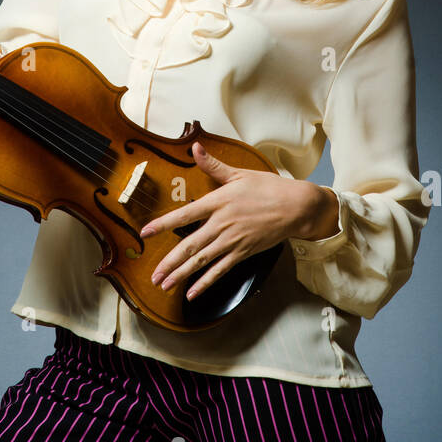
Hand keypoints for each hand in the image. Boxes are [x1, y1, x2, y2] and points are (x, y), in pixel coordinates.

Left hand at [140, 142, 338, 300]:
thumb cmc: (268, 188)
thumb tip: (195, 147)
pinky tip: (192, 293)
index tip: (145, 233)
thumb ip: (213, 165)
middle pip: (190, 246)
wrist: (295, 207)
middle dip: (168, 262)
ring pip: (201, 261)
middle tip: (153, 274)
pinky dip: (205, 283)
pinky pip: (220, 270)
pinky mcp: (243, 253)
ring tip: (164, 284)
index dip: (163, 224)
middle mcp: (222, 224)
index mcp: (218, 202)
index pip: (184, 215)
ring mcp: (232, 241)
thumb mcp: (239, 174)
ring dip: (181, 274)